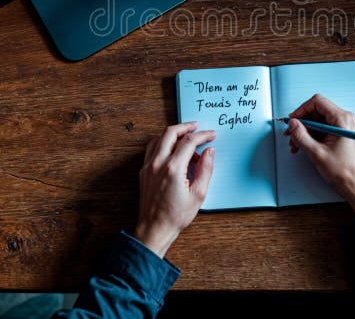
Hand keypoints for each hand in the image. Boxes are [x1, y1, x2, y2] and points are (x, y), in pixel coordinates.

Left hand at [134, 122, 214, 256]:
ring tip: (186, 138)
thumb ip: (206, 169)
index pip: (189, 142)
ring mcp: (148, 166)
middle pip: (170, 133)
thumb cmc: (176, 215)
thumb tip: (209, 152)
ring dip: (173, 134)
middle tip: (197, 127)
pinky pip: (152, 148)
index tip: (211, 135)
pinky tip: (172, 148)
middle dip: (186, 127)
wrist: (154, 228)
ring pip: (159, 138)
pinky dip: (163, 142)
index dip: (202, 135)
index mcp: (173, 168)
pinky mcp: (143, 171)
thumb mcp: (198, 194)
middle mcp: (158, 163)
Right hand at [285, 94, 354, 214]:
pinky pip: (322, 129)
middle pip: (316, 111)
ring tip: (296, 144)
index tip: (293, 119)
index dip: (302, 110)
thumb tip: (293, 124)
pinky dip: (311, 136)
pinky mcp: (340, 134)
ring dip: (304, 131)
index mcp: (342, 120)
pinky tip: (303, 146)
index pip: (317, 102)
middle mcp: (344, 120)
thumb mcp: (316, 152)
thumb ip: (301, 135)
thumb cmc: (344, 171)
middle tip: (291, 133)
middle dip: (301, 123)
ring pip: (317, 121)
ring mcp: (342, 127)